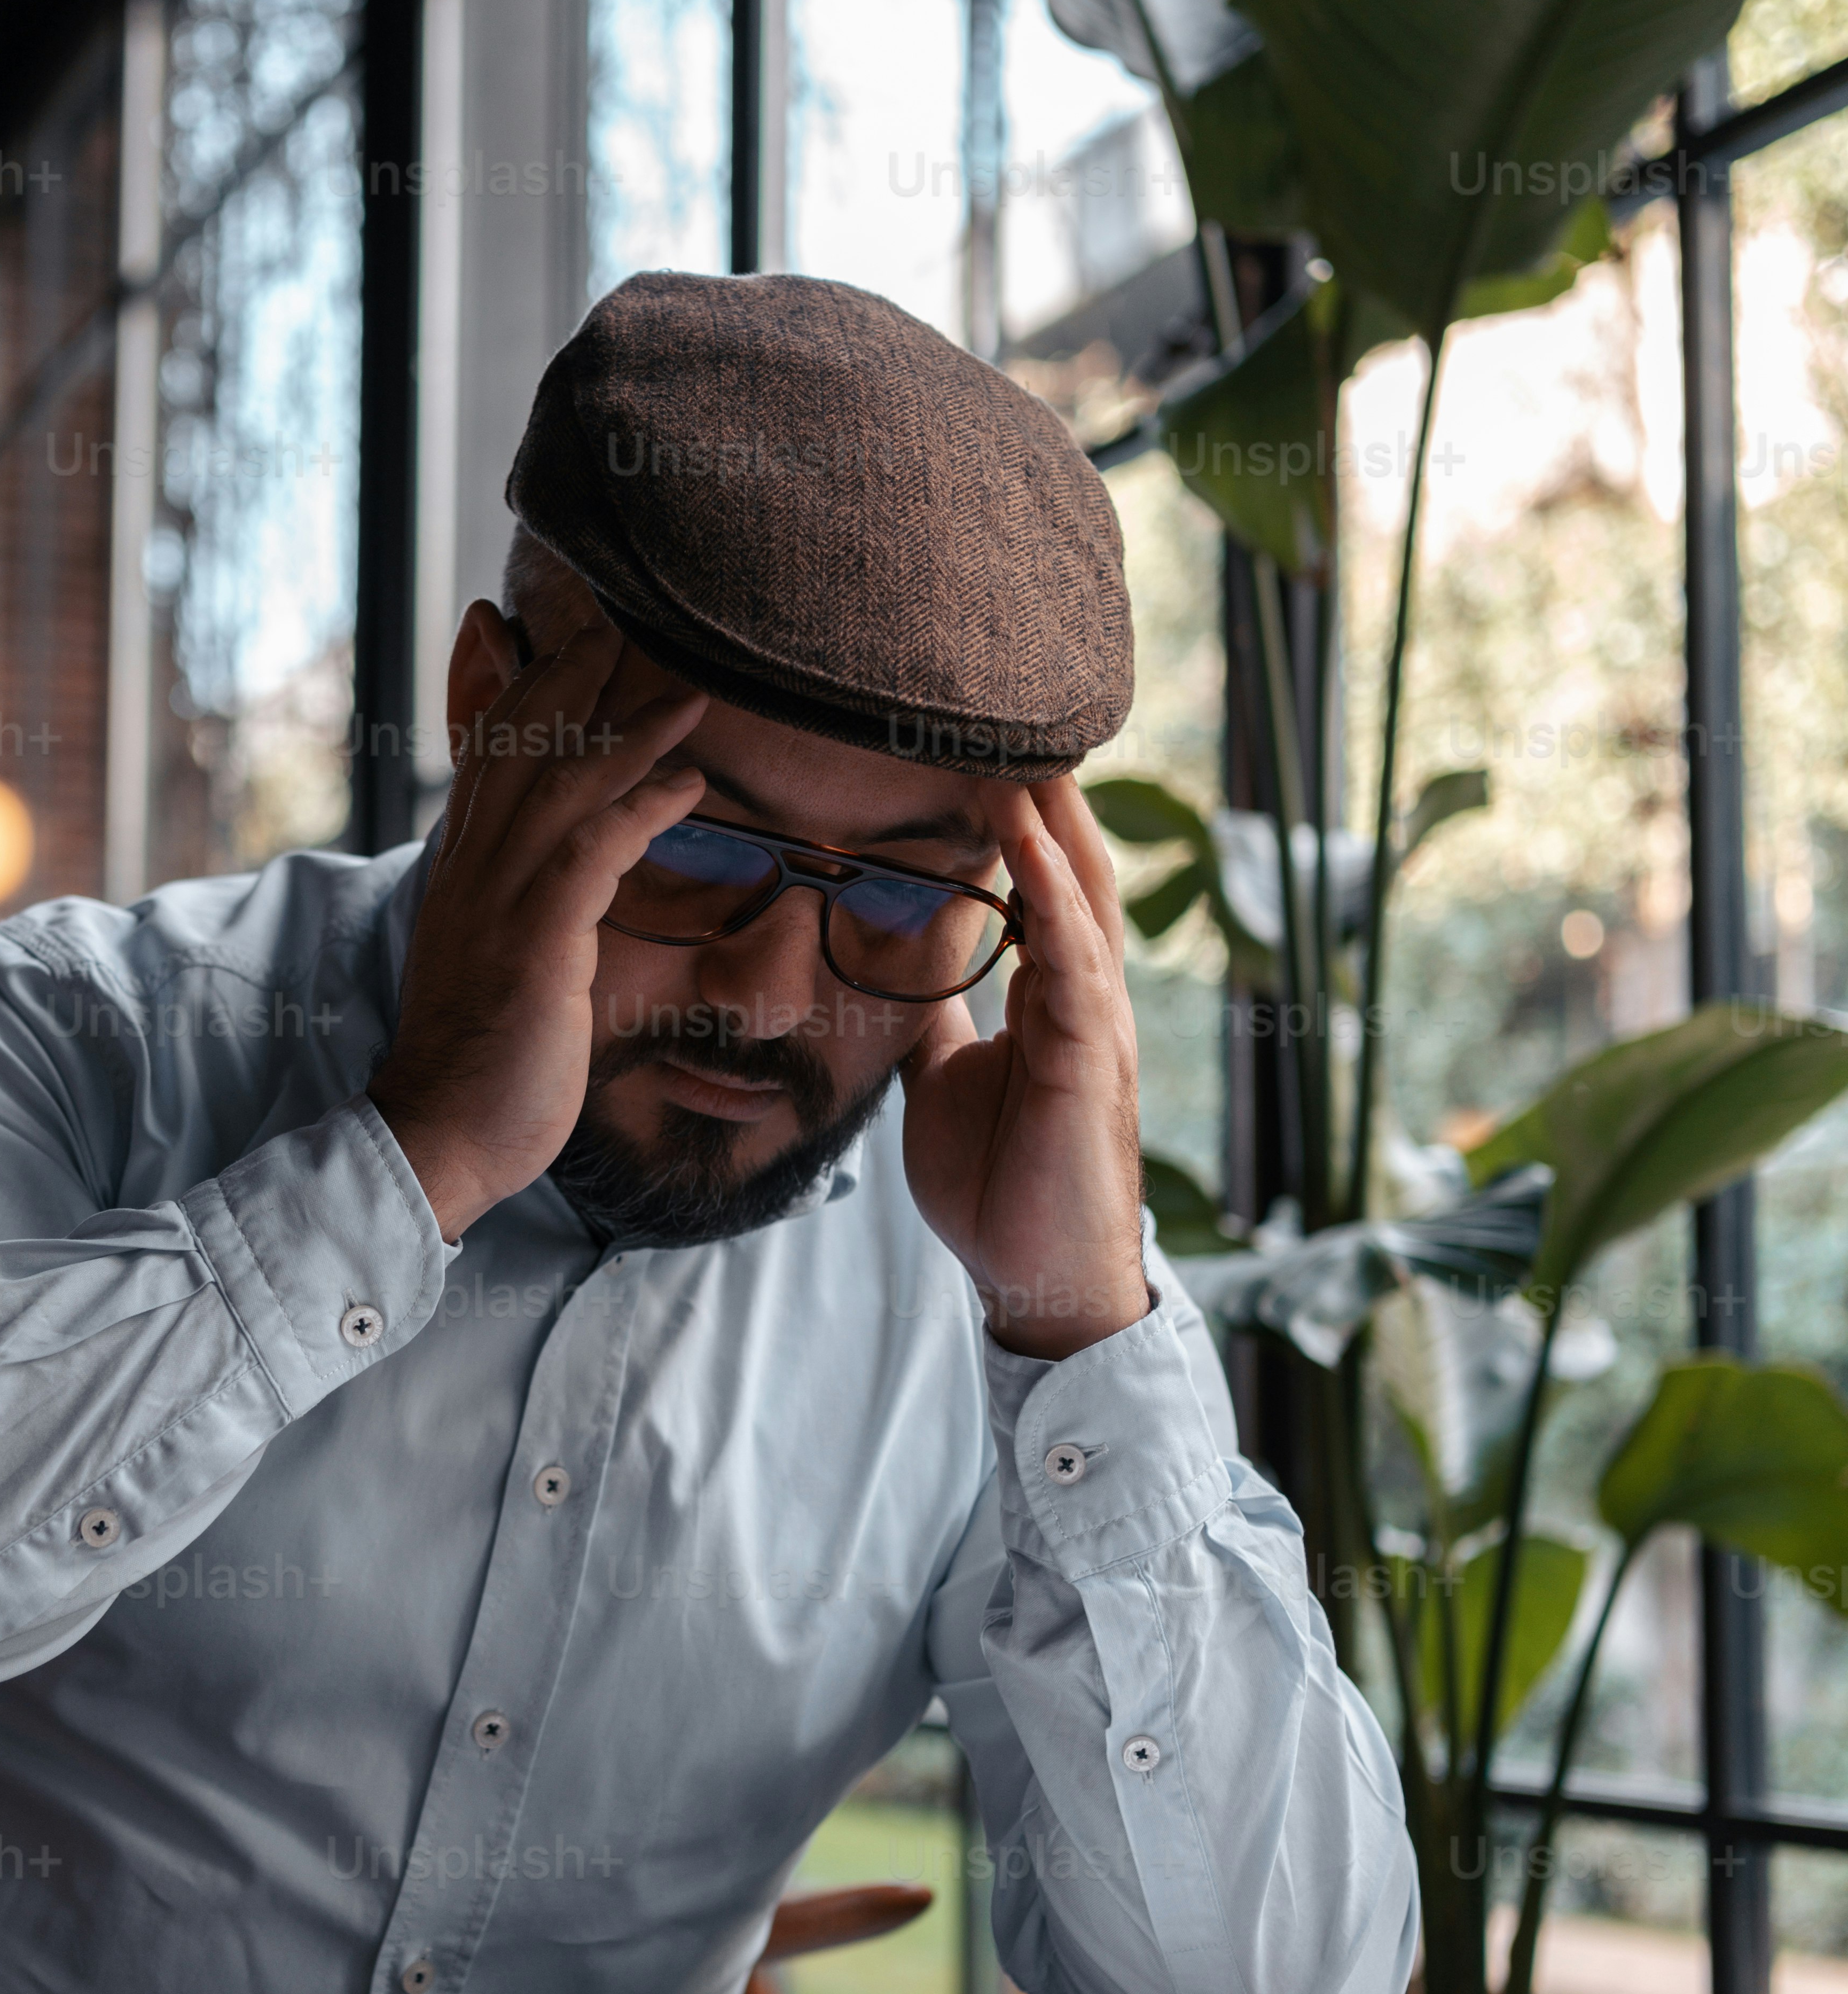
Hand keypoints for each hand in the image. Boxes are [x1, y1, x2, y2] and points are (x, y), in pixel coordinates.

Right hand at [369, 614, 705, 1240]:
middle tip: (613, 627)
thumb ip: (519, 923)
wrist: (437, 1136)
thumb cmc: (479, 1070)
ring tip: (686, 694)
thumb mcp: (496, 974)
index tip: (536, 643)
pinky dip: (640, 807)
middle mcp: (472, 875)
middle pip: (517, 752)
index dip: (511, 699)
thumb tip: (552, 903)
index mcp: (460, 881)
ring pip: (561, 787)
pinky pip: (592, 850)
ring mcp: (500, 903)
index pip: (483, 766)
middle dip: (565, 683)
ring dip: (628, 733)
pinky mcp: (537, 940)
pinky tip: (687, 783)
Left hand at [897, 775, 1151, 1360]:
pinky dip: (1051, 890)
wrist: (1038, 1277)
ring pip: (1083, 893)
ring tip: (1015, 746)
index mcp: (1053, 998)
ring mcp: (1094, 1022)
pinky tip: (1024, 839)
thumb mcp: (946, 1083)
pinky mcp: (1087, 1055)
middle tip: (1010, 716)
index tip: (979, 752)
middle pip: (1074, 868)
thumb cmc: (1000, 1187)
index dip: (1017, 819)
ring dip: (1050, 818)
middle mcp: (1084, 996)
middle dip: (1046, 792)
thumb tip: (899, 975)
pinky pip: (1072, 953)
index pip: (1042, 885)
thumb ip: (936, 1023)